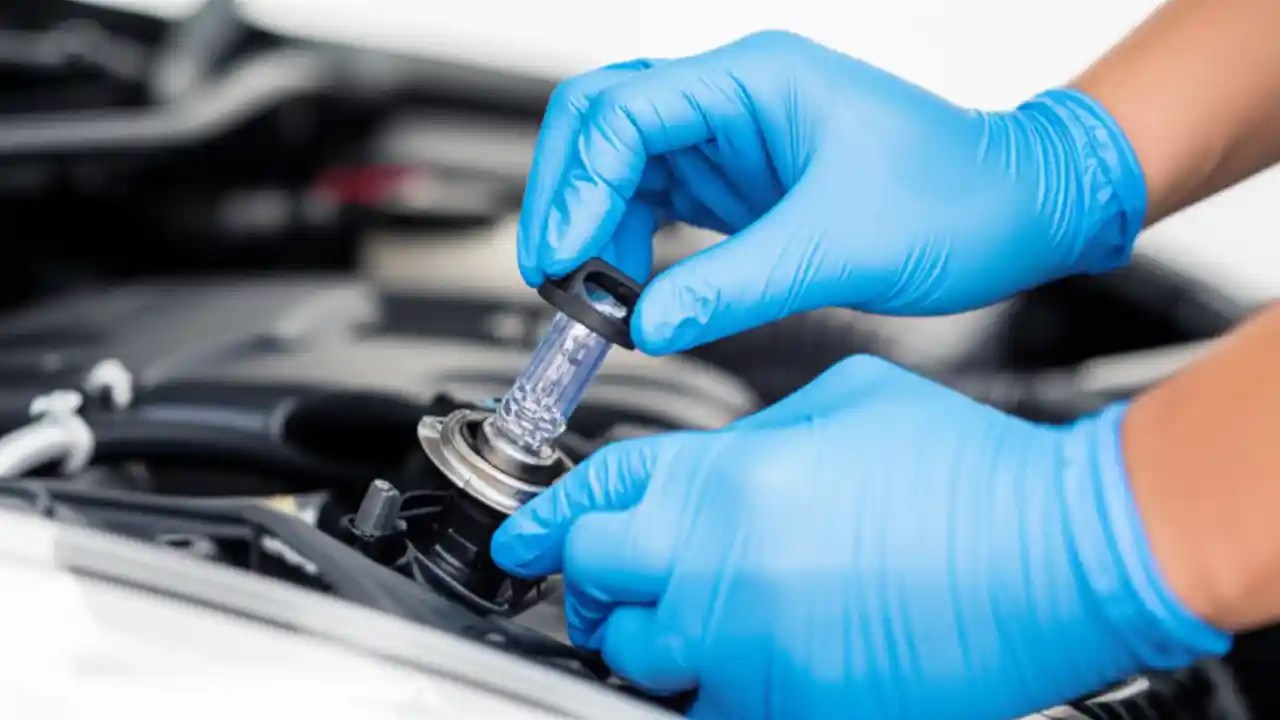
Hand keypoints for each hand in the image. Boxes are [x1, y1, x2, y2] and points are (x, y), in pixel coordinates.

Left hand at [491, 356, 1226, 718]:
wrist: (1057, 554)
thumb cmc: (967, 471)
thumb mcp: (843, 401)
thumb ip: (750, 433)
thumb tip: (709, 460)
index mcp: (725, 481)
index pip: (594, 497)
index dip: (549, 515)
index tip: (530, 533)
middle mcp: (720, 571)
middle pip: (598, 583)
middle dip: (594, 576)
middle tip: (606, 575)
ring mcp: (753, 653)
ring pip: (643, 661)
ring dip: (645, 638)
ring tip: (681, 620)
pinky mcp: (794, 710)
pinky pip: (709, 709)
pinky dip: (706, 686)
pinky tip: (741, 657)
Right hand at [517, 31, 1146, 353]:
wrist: (1019, 209)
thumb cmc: (959, 198)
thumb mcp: (839, 248)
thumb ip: (732, 287)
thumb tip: (647, 325)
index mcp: (755, 82)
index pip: (625, 113)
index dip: (578, 187)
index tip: (563, 258)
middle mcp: (733, 100)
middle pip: (601, 123)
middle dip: (563, 195)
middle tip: (550, 271)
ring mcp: (732, 138)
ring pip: (620, 165)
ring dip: (592, 226)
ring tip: (588, 296)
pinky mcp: (739, 182)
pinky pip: (656, 202)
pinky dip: (628, 244)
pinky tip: (628, 288)